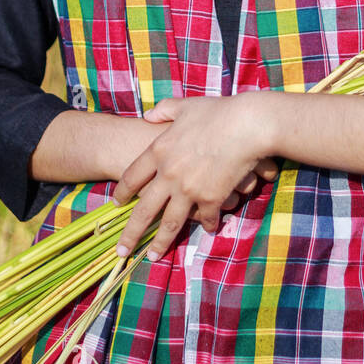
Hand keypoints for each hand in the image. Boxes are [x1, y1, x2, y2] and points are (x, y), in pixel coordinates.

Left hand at [112, 93, 277, 261]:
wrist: (247, 125)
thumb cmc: (218, 112)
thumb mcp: (185, 106)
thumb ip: (164, 111)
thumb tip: (148, 114)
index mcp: (159, 151)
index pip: (132, 176)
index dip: (122, 192)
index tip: (116, 204)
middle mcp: (168, 174)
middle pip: (144, 210)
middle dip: (131, 233)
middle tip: (121, 250)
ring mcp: (189, 189)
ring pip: (170, 223)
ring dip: (161, 243)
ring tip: (152, 256)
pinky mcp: (211, 198)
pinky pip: (205, 218)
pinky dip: (206, 225)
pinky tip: (206, 228)